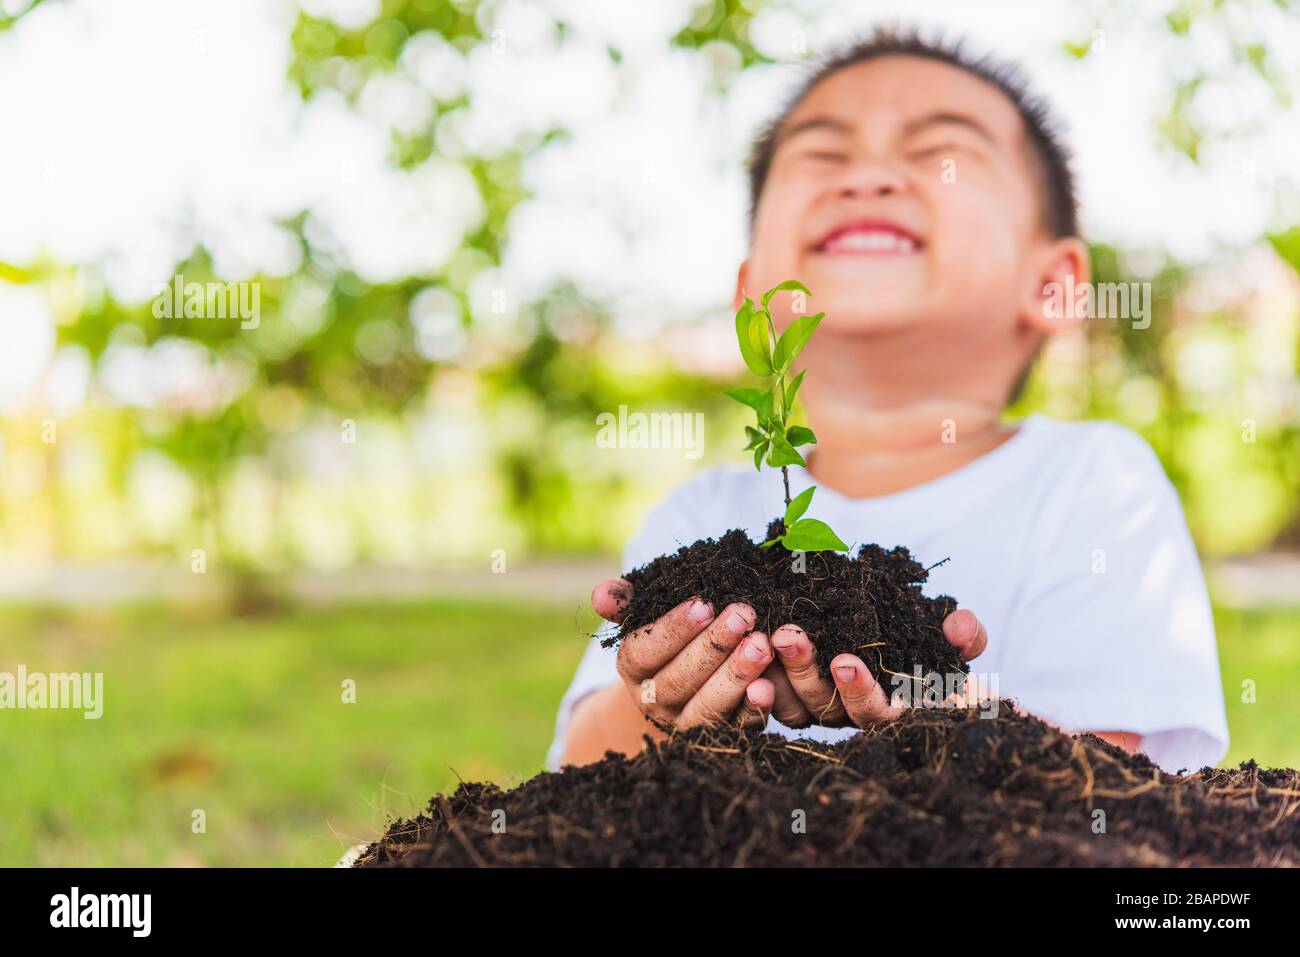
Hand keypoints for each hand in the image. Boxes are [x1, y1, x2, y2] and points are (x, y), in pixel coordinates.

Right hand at [592, 578, 775, 731]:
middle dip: (712, 647)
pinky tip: (769, 686)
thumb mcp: (645, 618)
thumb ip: (625, 603)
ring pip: (707, 708)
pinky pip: (738, 728)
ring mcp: (687, 725)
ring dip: (736, 676)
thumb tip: (601, 595)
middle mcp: (655, 703)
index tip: (703, 603)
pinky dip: (754, 709)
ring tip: (761, 645)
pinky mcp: (722, 737)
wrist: (680, 686)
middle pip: (678, 681)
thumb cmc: (667, 640)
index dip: (673, 630)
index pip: (644, 652)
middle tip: (743, 615)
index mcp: (633, 670)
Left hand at [757, 609, 988, 728]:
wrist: (895, 636)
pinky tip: (740, 644)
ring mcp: (817, 705)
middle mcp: (849, 714)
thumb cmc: (929, 645)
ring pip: (788, 702)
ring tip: (764, 634)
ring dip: (774, 670)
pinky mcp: (787, 691)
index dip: (858, 690)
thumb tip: (963, 626)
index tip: (845, 660)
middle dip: (805, 671)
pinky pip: (764, 694)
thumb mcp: (949, 639)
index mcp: (890, 708)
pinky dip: (753, 676)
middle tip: (789, 635)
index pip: (873, 711)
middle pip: (821, 706)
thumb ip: (964, 636)